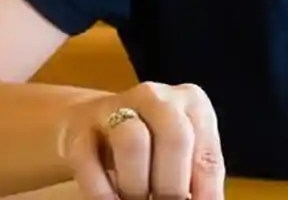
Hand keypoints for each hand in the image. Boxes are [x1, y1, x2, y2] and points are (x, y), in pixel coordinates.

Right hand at [59, 82, 224, 199]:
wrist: (94, 122)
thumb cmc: (152, 145)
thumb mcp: (181, 155)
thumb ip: (196, 179)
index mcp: (193, 103)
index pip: (207, 154)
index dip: (205, 192)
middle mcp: (157, 97)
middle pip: (175, 138)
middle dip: (172, 187)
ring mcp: (115, 107)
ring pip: (133, 141)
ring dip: (136, 185)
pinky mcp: (80, 127)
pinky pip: (87, 160)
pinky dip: (101, 191)